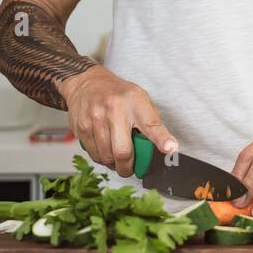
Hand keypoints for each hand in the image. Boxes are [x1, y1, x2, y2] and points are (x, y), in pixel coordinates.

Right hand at [61, 65, 177, 176]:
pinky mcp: (81, 128)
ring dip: (114, 164)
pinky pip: (94, 155)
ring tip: (117, 157)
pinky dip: (102, 159)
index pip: (151, 123)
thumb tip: (163, 145)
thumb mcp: (140, 98)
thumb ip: (150, 121)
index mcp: (135, 101)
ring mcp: (95, 119)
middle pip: (123, 151)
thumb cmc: (117, 93)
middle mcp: (114, 110)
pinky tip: (105, 150)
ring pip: (106, 157)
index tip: (170, 148)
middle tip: (131, 169)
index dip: (162, 139)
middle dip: (128, 167)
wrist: (87, 83)